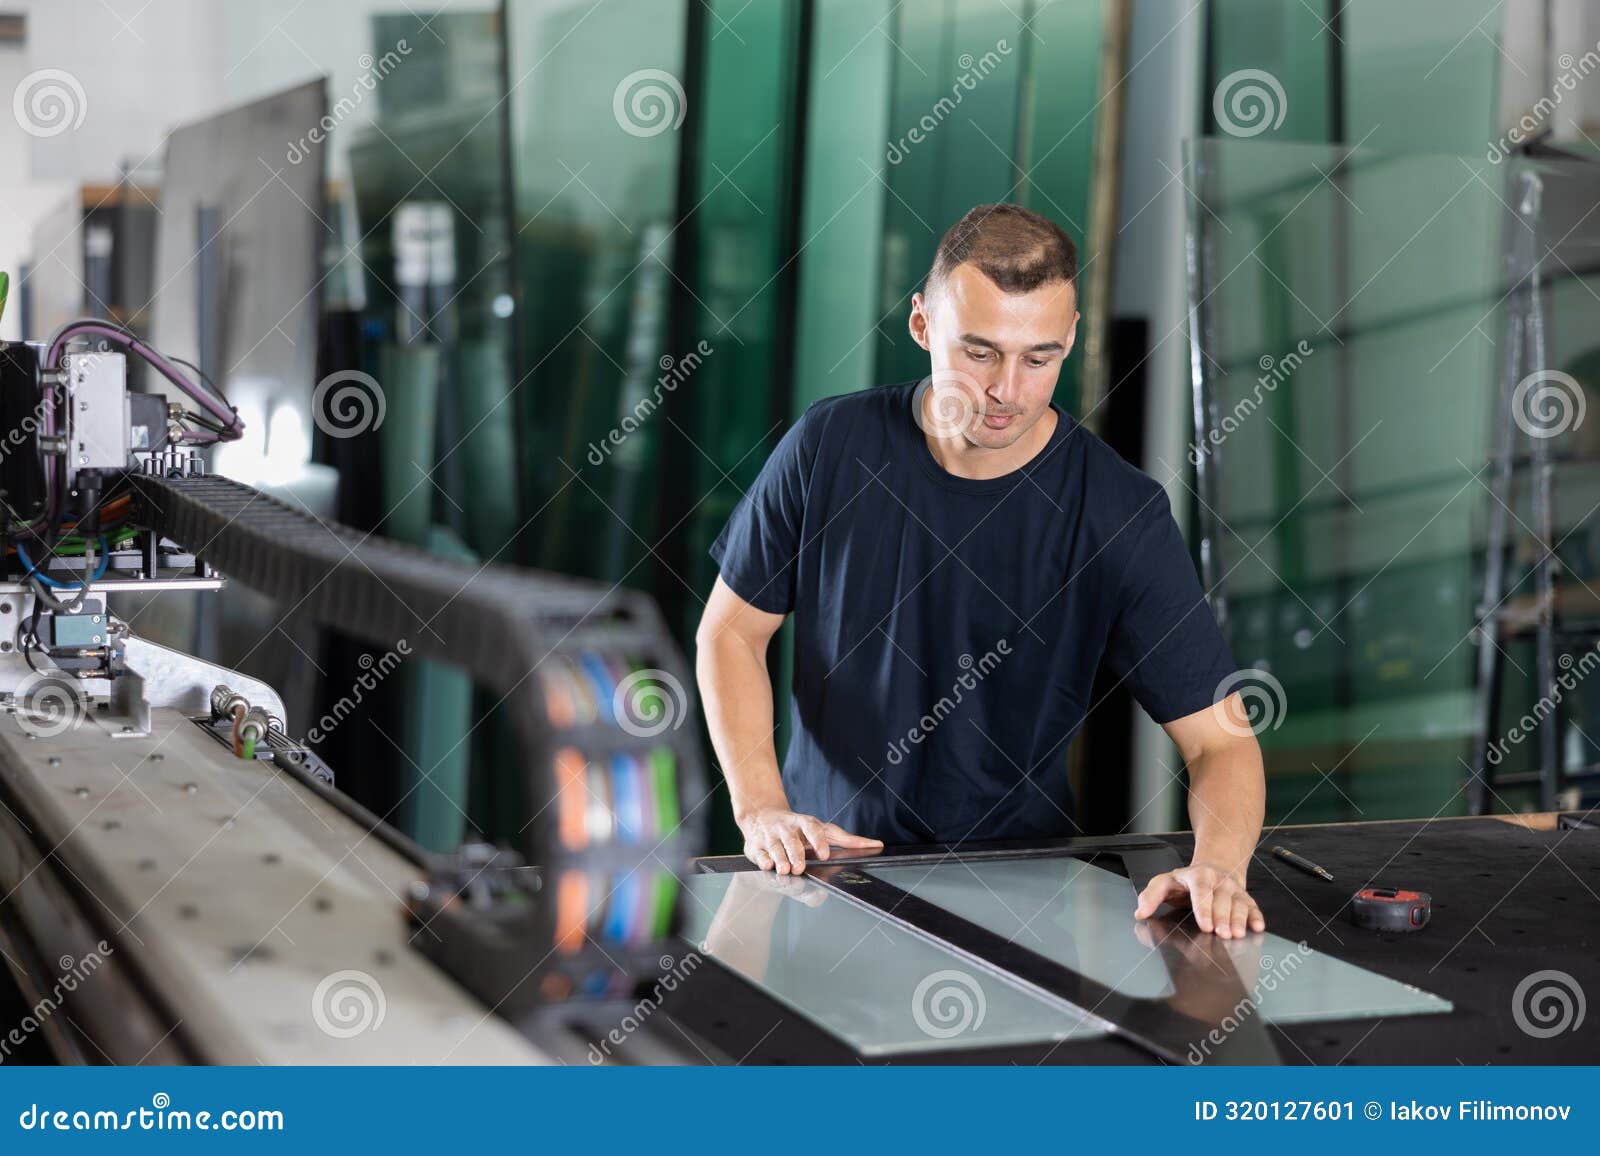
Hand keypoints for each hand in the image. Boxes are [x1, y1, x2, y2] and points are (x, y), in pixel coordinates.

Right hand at [739, 807, 882, 873]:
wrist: (762, 816)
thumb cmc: (799, 828)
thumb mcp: (822, 829)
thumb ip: (847, 839)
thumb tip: (876, 845)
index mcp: (805, 823)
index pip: (813, 828)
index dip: (819, 841)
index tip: (824, 854)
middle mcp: (787, 828)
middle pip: (792, 841)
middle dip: (796, 853)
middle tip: (800, 867)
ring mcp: (770, 836)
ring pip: (775, 847)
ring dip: (780, 858)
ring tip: (785, 869)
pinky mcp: (755, 845)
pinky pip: (758, 853)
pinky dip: (762, 859)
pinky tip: (767, 865)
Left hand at [1134, 862, 1264, 938]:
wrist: (1212, 870)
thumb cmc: (1185, 882)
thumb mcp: (1164, 883)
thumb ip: (1150, 896)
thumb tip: (1140, 913)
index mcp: (1197, 876)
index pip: (1201, 890)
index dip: (1204, 908)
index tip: (1206, 926)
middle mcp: (1218, 880)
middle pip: (1222, 899)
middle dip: (1222, 918)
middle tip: (1222, 934)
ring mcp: (1233, 889)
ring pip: (1239, 903)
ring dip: (1239, 920)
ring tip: (1237, 935)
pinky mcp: (1244, 897)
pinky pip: (1252, 906)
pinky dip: (1256, 916)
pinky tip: (1257, 927)